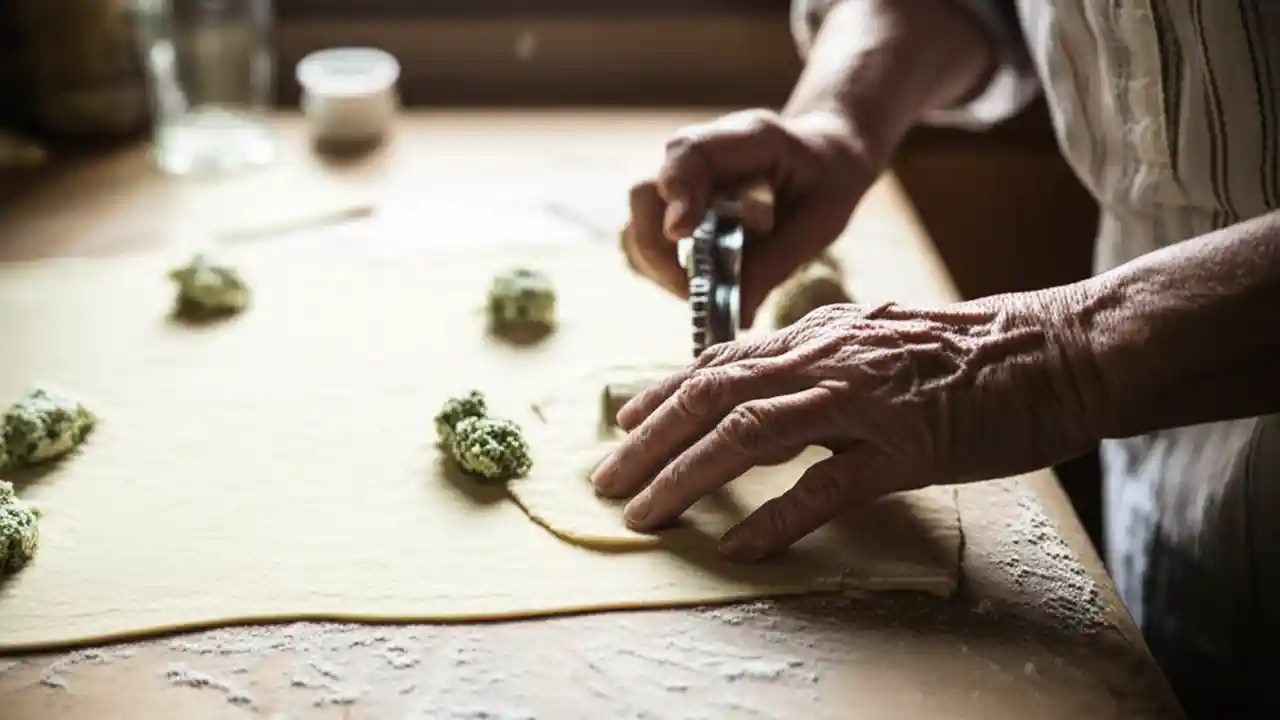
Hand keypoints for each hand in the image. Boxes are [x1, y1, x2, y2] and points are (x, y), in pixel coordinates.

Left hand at [589, 295, 1097, 560]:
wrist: (1054, 351)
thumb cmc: (968, 353)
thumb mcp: (877, 340)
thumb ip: (819, 360)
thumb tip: (767, 389)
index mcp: (820, 335)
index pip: (719, 360)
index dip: (663, 393)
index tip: (624, 424)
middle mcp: (827, 358)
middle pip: (714, 396)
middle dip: (650, 440)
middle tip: (607, 480)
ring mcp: (864, 400)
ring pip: (749, 433)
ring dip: (687, 475)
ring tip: (645, 513)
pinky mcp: (905, 446)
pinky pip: (826, 486)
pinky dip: (777, 517)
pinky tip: (741, 545)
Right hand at [620, 108, 881, 325]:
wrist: (823, 158)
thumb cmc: (826, 182)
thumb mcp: (820, 220)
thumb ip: (777, 260)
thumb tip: (737, 314)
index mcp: (746, 137)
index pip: (689, 153)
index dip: (678, 192)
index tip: (682, 234)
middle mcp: (700, 153)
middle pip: (646, 193)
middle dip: (659, 250)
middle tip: (693, 292)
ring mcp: (680, 179)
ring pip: (640, 222)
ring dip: (660, 266)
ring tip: (700, 295)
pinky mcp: (673, 206)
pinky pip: (647, 240)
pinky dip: (663, 270)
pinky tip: (697, 286)